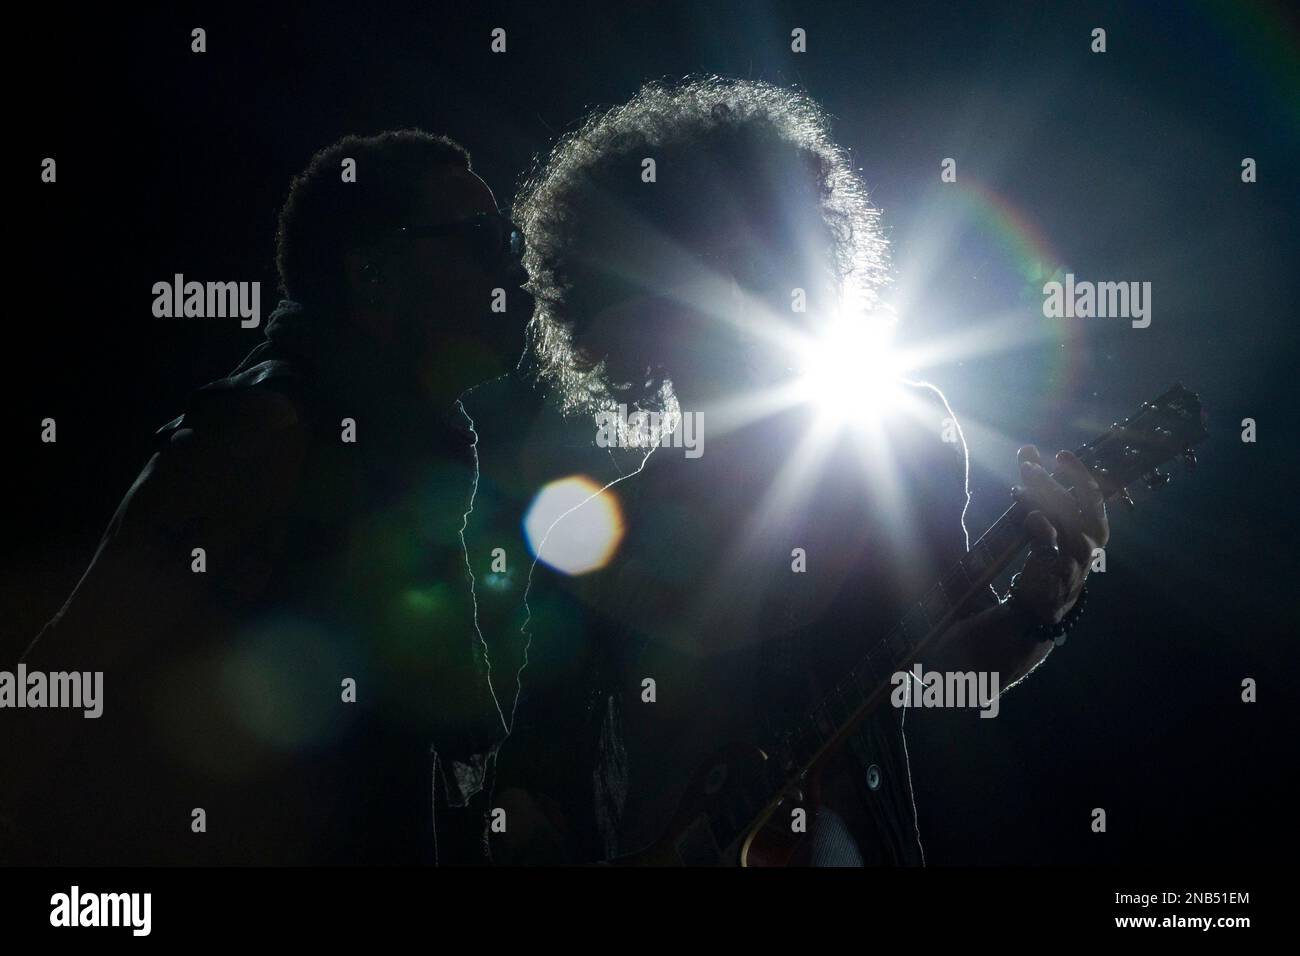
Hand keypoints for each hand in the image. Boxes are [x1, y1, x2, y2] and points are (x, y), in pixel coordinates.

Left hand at [1010, 445, 1108, 624]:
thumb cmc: (1053, 552)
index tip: (1061, 455)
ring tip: (1019, 489)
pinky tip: (1032, 518)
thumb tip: (1027, 450)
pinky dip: (1043, 532)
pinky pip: (1052, 549)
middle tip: (1030, 467)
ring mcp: (1075, 560)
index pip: (1092, 495)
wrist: (1048, 601)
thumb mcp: (1051, 520)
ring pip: (1063, 526)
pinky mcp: (1057, 575)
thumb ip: (1040, 487)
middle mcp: (1090, 542)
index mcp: (1095, 526)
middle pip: (1076, 507)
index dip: (1078, 473)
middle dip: (1053, 485)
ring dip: (1041, 504)